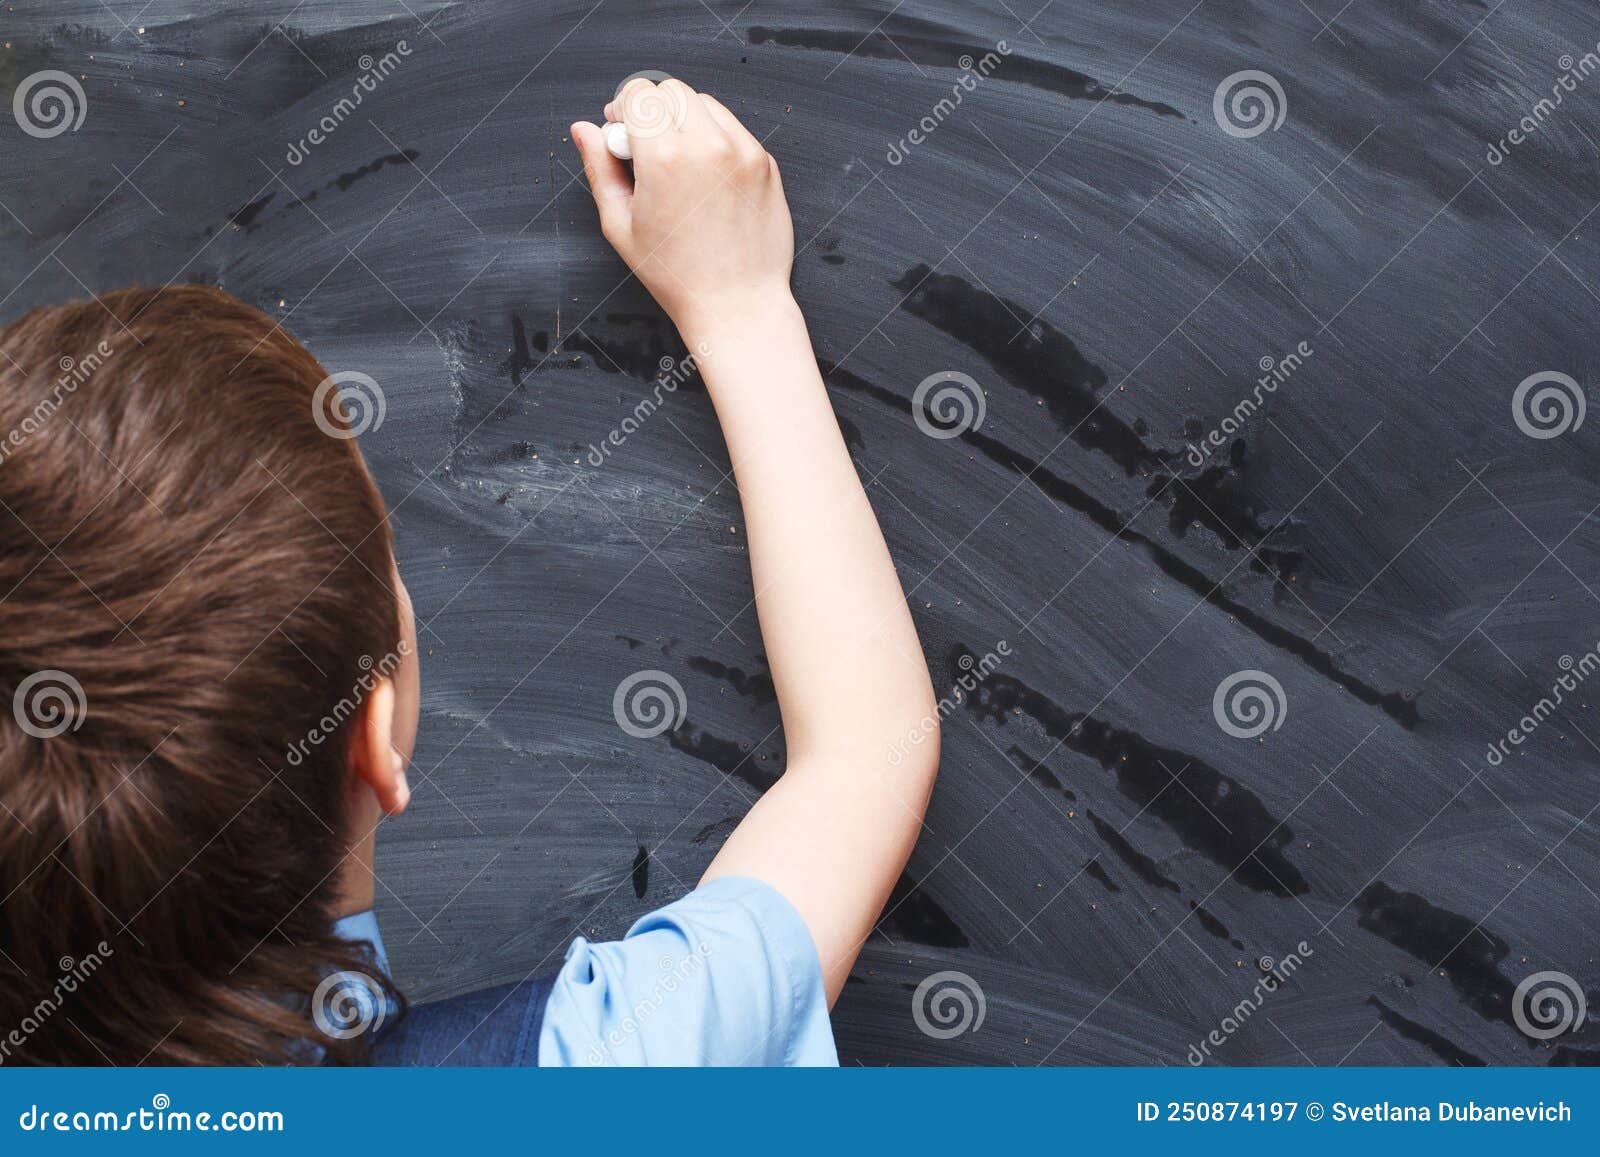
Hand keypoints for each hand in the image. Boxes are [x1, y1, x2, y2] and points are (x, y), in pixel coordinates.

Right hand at [571, 78, 794, 340]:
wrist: (737, 304)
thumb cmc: (677, 275)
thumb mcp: (621, 225)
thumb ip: (600, 169)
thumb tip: (584, 130)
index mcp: (664, 157)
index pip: (638, 93)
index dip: (622, 109)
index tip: (622, 134)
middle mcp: (707, 144)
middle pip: (671, 90)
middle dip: (653, 110)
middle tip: (647, 148)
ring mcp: (742, 150)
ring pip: (705, 103)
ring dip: (685, 120)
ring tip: (678, 163)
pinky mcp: (765, 162)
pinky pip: (733, 128)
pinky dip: (715, 138)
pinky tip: (706, 176)